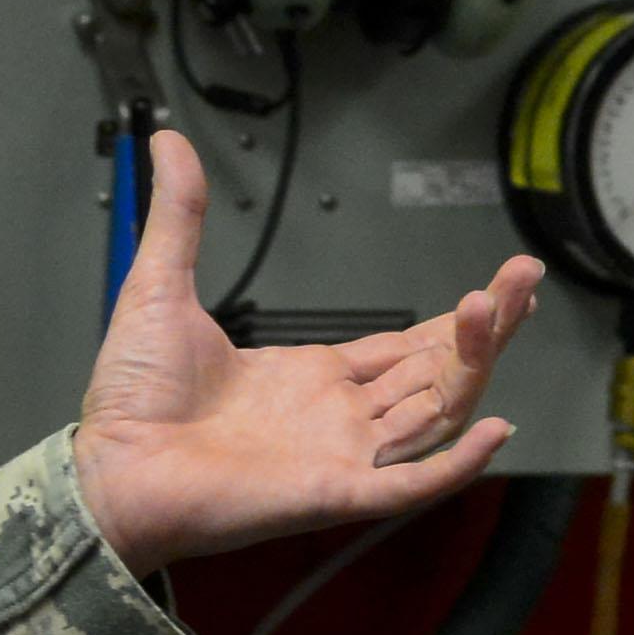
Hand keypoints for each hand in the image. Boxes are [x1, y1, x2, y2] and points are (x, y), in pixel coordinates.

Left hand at [70, 129, 535, 571]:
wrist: (108, 468)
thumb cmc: (131, 399)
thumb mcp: (161, 287)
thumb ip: (180, 217)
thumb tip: (169, 143)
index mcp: (308, 376)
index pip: (403, 348)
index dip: (453, 319)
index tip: (498, 284)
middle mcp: (335, 416)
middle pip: (436, 373)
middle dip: (484, 327)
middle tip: (525, 276)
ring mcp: (341, 455)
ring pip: (435, 412)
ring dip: (472, 363)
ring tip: (495, 306)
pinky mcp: (334, 492)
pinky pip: (411, 483)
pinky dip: (457, 463)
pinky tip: (494, 425)